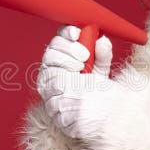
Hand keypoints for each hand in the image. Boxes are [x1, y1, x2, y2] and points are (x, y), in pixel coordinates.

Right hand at [37, 25, 115, 139]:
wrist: (94, 117)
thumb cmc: (95, 91)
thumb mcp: (102, 71)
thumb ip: (103, 56)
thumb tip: (102, 41)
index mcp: (64, 54)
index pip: (60, 38)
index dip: (66, 33)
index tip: (77, 33)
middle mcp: (52, 65)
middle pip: (51, 49)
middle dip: (68, 48)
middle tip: (84, 55)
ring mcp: (47, 81)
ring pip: (48, 64)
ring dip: (65, 62)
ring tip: (80, 69)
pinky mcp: (47, 96)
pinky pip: (47, 85)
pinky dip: (60, 80)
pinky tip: (72, 81)